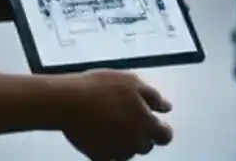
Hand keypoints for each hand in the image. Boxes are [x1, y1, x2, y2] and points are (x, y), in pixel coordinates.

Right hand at [59, 70, 173, 159]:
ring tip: (110, 122)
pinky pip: (110, 156)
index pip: (165, 136)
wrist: (68, 102)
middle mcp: (134, 142)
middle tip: (127, 118)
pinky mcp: (98, 157)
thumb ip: (153, 97)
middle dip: (141, 135)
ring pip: (128, 152)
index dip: (162, 130)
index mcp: (146, 123)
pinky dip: (108, 147)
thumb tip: (166, 107)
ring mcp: (116, 152)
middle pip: (146, 146)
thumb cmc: (100, 88)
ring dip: (125, 142)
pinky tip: (100, 132)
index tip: (156, 123)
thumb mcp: (132, 82)